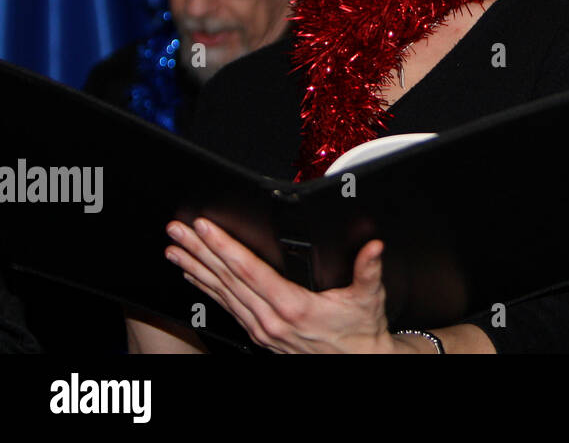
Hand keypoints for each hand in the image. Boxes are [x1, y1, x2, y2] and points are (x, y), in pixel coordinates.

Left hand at [164, 217, 401, 353]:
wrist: (358, 361)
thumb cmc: (360, 331)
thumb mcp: (369, 297)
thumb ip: (368, 269)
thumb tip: (373, 247)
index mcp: (293, 307)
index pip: (249, 271)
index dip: (225, 247)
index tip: (207, 228)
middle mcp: (270, 320)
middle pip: (226, 280)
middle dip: (200, 252)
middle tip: (177, 231)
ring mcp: (261, 330)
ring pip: (221, 294)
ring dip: (196, 269)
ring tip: (174, 250)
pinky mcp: (259, 335)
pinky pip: (226, 308)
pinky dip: (206, 290)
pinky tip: (194, 276)